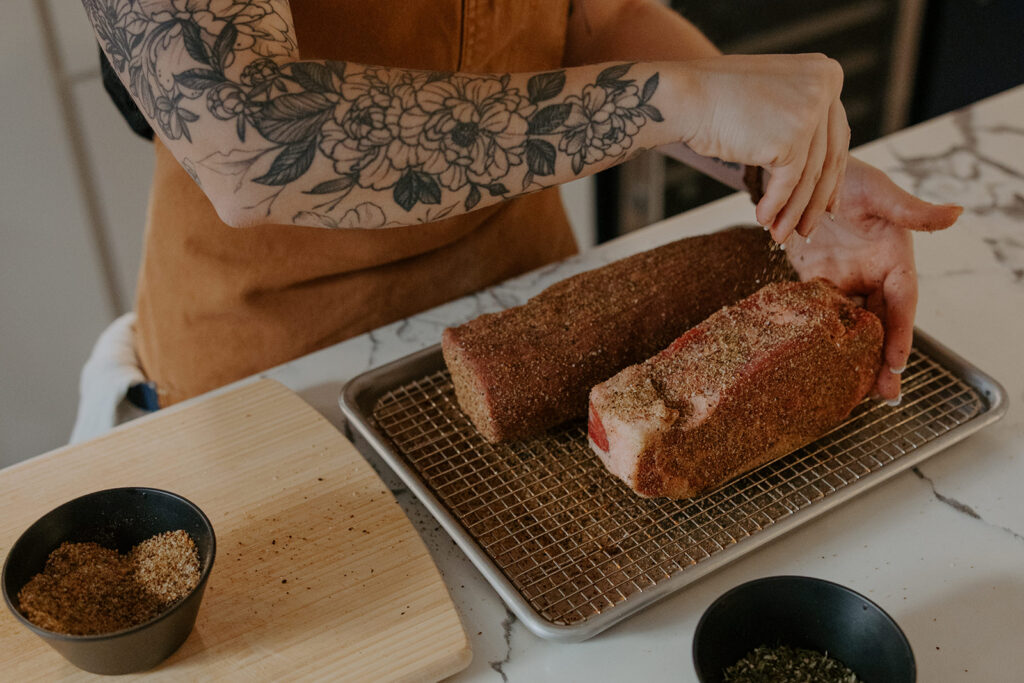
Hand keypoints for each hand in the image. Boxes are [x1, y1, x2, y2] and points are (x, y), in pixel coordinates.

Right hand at [678, 53, 849, 242]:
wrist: (687, 96)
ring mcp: (810, 113)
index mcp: (826, 73)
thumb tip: (817, 162)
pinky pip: (788, 184)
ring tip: (781, 233)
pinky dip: (775, 206)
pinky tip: (763, 220)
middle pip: (827, 157)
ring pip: (808, 175)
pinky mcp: (791, 140)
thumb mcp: (773, 95)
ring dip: (793, 211)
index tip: (826, 203)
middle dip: (815, 199)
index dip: (831, 174)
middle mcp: (825, 88)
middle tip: (808, 227)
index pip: (836, 134)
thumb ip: (800, 117)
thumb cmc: (718, 96)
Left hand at [784, 157, 961, 400]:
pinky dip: (823, 339)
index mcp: (895, 258)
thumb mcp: (878, 192)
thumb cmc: (846, 175)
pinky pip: (822, 316)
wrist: (802, 172)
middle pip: (881, 324)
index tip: (897, 362)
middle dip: (882, 359)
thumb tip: (957, 213)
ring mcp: (846, 280)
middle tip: (882, 394)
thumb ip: (912, 210)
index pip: (902, 303)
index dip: (901, 333)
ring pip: (854, 327)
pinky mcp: (817, 282)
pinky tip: (818, 365)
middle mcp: (874, 275)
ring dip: (855, 357)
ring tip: (852, 392)